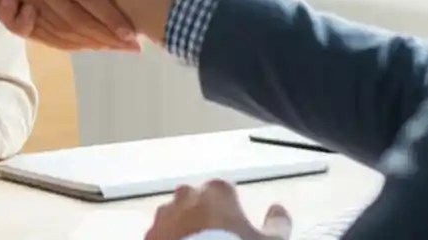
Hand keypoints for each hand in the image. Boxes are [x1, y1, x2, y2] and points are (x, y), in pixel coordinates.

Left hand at [145, 180, 291, 239]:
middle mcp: (186, 196)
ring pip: (176, 219)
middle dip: (205, 218)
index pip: (225, 192)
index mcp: (216, 191)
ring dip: (185, 232)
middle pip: (197, 203)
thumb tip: (279, 209)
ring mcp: (164, 216)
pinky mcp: (149, 237)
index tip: (236, 230)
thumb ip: (278, 223)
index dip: (232, 211)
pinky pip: (161, 237)